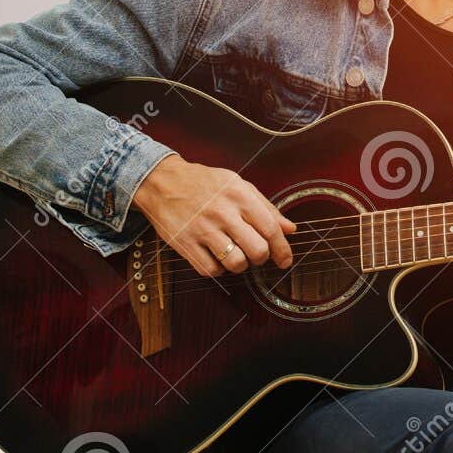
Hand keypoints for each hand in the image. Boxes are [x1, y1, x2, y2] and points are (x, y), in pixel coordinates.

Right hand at [132, 154, 294, 276]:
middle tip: (257, 254)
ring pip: (236, 264)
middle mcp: (223, 213)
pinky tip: (216, 257)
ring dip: (240, 264)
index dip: (282, 249)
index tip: (285, 260)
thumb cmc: (204, 183)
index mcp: (239, 196)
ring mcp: (202, 230)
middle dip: (262, 258)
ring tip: (235, 253)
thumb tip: (290, 229)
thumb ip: (266, 207)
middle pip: (257, 250)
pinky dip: (218, 269)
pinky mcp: (185, 244)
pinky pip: (211, 270)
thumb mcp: (238, 185)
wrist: (162, 182)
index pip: (270, 229)